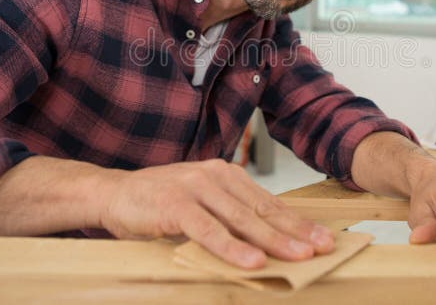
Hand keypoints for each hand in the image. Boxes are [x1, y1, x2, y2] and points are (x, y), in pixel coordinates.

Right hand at [99, 159, 334, 268]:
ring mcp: (195, 187)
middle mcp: (215, 176)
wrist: (112, 194)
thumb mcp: (201, 206)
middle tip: (322, 248)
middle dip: (295, 232)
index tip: (323, 238)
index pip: (268, 202)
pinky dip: (231, 246)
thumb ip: (229, 217)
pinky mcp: (175, 204)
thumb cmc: (159, 204)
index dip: (297, 221)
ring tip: (297, 257)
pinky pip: (208, 229)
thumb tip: (266, 243)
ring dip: (271, 240)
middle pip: (262, 209)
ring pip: (240, 219)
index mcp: (226, 175)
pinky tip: (251, 260)